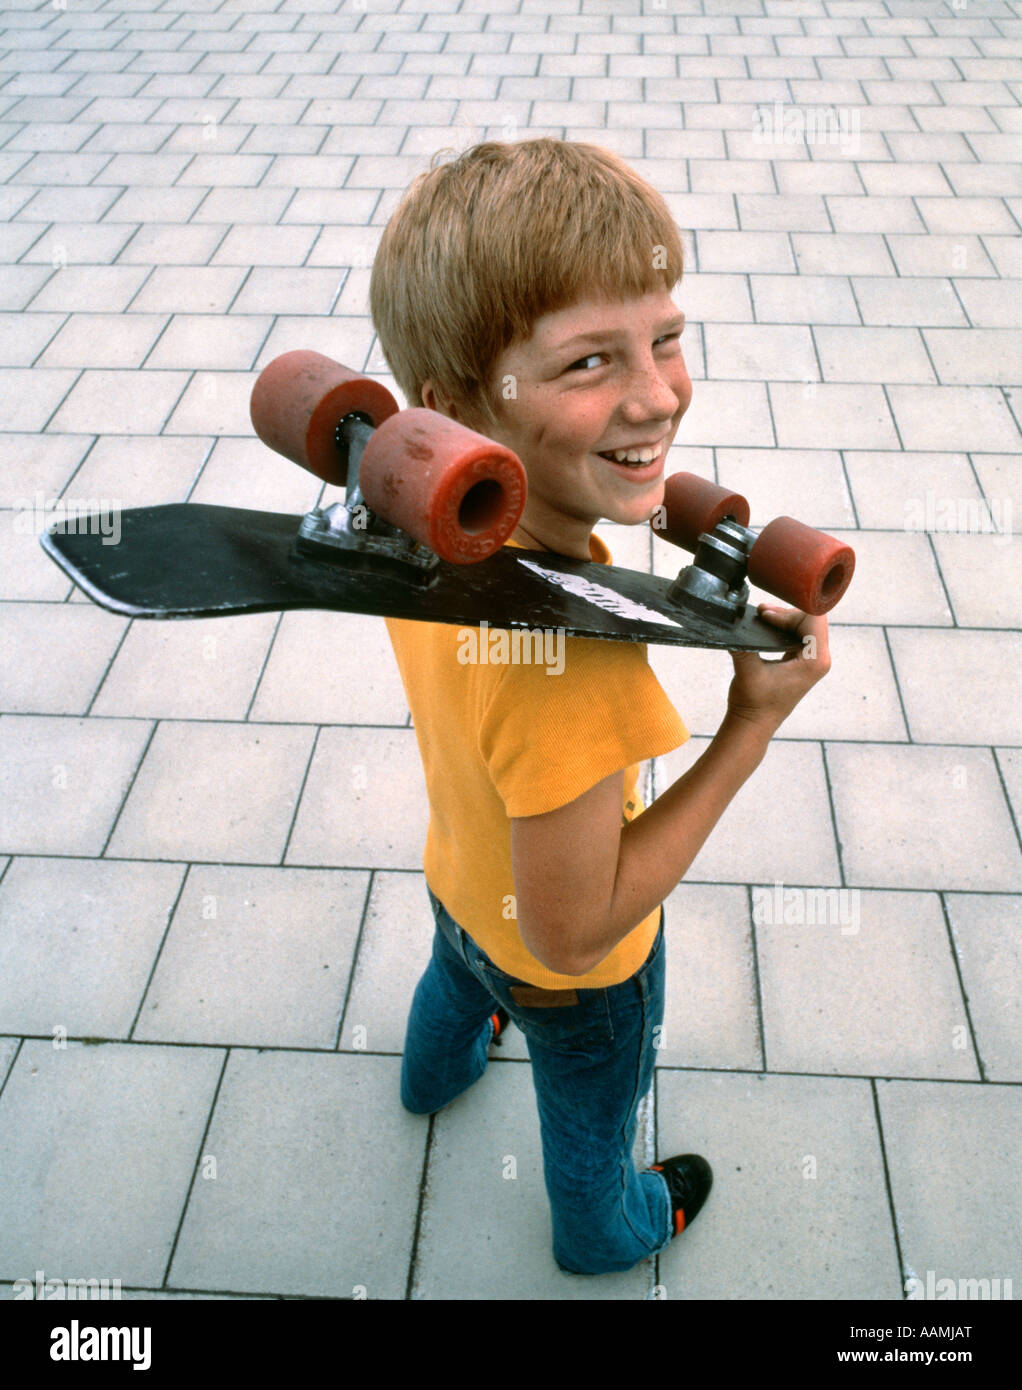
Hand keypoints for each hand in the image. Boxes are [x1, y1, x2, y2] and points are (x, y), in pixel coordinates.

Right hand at [726, 605, 830, 735]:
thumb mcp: (747, 670)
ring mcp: (812, 662)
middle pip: (811, 620)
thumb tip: (735, 622)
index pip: (812, 620)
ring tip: (762, 617)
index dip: (788, 613)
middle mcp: (819, 660)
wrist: (753, 724)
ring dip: (784, 619)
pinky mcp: (803, 663)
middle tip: (761, 613)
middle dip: (785, 613)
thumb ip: (744, 645)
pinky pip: (800, 636)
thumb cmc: (753, 703)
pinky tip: (768, 627)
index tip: (765, 616)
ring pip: (806, 626)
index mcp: (815, 661)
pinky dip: (784, 628)